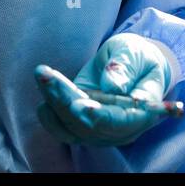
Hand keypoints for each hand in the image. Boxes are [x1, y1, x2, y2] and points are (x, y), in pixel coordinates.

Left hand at [35, 33, 172, 146]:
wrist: (133, 66)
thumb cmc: (138, 58)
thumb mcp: (135, 53)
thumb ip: (126, 68)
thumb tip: (113, 87)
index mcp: (142, 114)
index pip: (120, 122)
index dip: (99, 116)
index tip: (78, 105)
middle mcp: (120, 129)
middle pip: (90, 126)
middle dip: (65, 101)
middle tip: (46, 77)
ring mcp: (100, 131)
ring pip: (73, 126)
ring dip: (54, 102)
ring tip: (42, 75)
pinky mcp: (83, 126)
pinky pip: (63, 129)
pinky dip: (50, 115)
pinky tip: (42, 92)